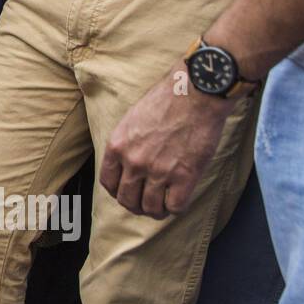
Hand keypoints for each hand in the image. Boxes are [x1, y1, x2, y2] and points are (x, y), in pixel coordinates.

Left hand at [101, 65, 240, 217]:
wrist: (195, 93)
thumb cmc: (166, 101)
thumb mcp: (131, 120)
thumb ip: (127, 145)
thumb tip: (127, 167)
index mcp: (117, 146)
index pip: (108, 183)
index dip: (118, 193)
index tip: (128, 193)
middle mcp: (133, 161)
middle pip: (128, 200)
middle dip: (136, 205)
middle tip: (147, 203)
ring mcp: (158, 170)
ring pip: (151, 208)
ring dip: (157, 210)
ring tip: (164, 204)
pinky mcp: (185, 175)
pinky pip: (175, 207)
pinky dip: (176, 207)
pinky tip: (179, 198)